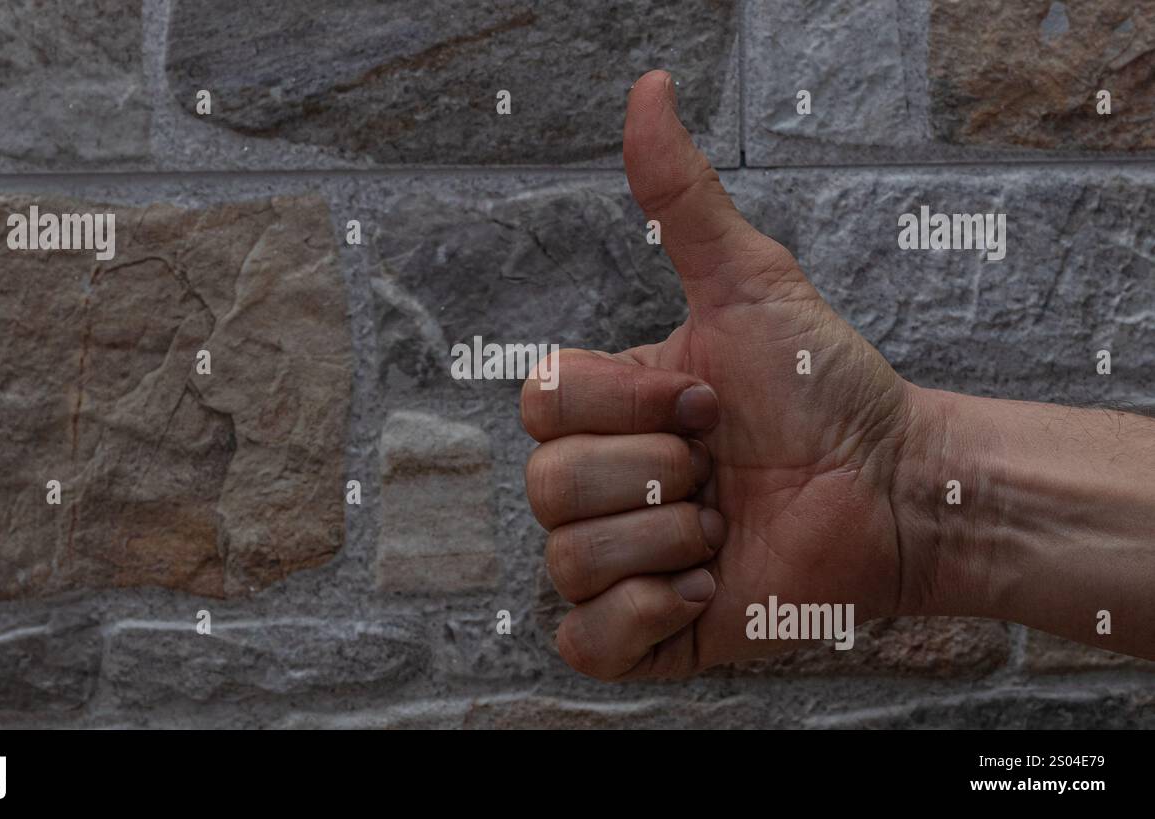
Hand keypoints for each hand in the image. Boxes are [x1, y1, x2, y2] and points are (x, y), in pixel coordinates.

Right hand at [520, 69, 927, 679]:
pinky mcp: (639, 636)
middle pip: (548, 488)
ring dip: (669, 541)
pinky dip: (640, 617)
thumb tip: (647, 91)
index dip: (628, 406)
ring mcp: (615, 563)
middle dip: (657, 476)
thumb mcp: (750, 285)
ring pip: (569, 560)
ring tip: (725, 528)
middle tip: (722, 471)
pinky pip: (582, 640)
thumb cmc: (827, 387)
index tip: (707, 404)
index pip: (540, 405)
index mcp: (604, 411)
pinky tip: (701, 590)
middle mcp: (598, 485)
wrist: (895, 493)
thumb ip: (684, 198)